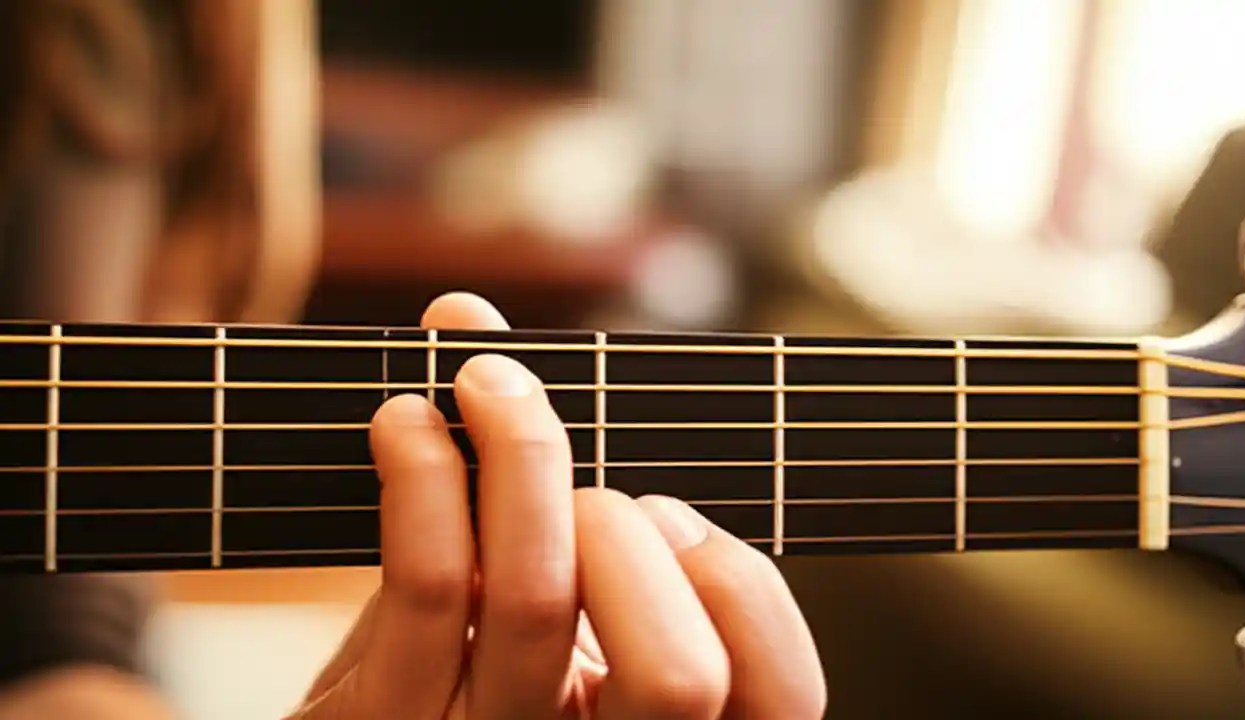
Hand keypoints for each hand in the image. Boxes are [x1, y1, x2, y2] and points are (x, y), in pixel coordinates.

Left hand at [289, 293, 825, 718]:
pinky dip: (425, 472)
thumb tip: (465, 314)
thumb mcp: (548, 583)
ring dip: (523, 458)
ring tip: (491, 395)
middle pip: (676, 672)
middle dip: (635, 538)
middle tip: (585, 489)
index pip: (784, 695)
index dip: (744, 591)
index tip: (669, 515)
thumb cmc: (471, 645)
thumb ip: (545, 464)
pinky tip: (405, 421)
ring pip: (539, 602)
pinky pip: (428, 583)